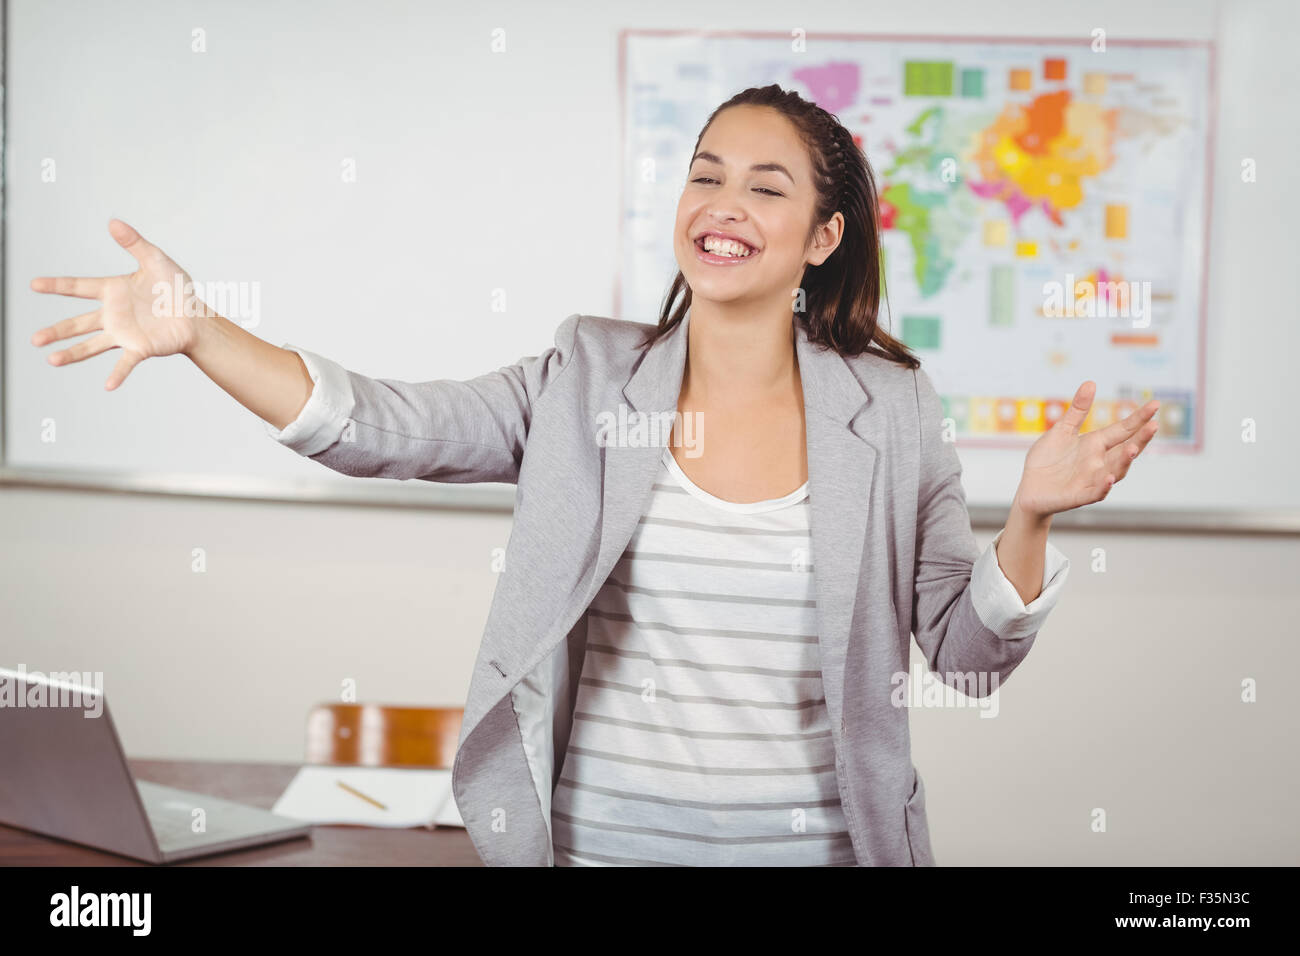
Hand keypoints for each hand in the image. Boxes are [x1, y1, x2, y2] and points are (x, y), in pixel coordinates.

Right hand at [30, 219, 205, 389]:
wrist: (196, 315)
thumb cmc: (176, 289)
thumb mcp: (156, 260)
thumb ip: (135, 243)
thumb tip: (113, 222)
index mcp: (113, 291)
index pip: (78, 287)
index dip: (56, 285)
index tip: (34, 284)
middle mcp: (113, 314)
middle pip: (77, 323)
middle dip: (56, 331)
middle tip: (35, 339)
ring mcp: (124, 333)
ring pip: (92, 345)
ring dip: (73, 354)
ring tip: (52, 360)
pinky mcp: (140, 348)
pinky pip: (126, 362)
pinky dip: (118, 374)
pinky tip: (108, 385)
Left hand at [1013, 381, 1158, 518]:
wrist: (1029, 489)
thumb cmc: (1047, 460)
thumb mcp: (1062, 431)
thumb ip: (1077, 411)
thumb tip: (1091, 382)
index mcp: (1096, 445)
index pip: (1122, 430)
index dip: (1139, 418)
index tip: (1156, 403)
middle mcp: (1100, 462)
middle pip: (1126, 451)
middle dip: (1141, 439)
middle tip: (1154, 425)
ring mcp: (1091, 480)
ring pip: (1115, 472)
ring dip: (1125, 462)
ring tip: (1134, 448)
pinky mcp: (1079, 496)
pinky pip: (1095, 493)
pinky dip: (1103, 487)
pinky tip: (1107, 479)